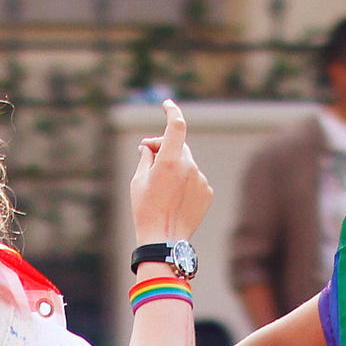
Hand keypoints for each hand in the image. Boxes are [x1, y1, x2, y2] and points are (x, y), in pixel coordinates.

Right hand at [129, 103, 211, 244]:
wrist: (164, 241)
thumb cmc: (146, 210)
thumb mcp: (138, 181)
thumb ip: (146, 158)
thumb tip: (149, 146)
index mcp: (170, 161)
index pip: (176, 126)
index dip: (172, 111)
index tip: (167, 104)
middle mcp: (189, 167)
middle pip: (179, 146)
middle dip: (164, 147)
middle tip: (147, 155)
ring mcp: (201, 179)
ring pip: (187, 163)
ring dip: (175, 166)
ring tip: (161, 187)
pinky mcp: (207, 192)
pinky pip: (195, 178)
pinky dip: (186, 181)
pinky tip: (174, 198)